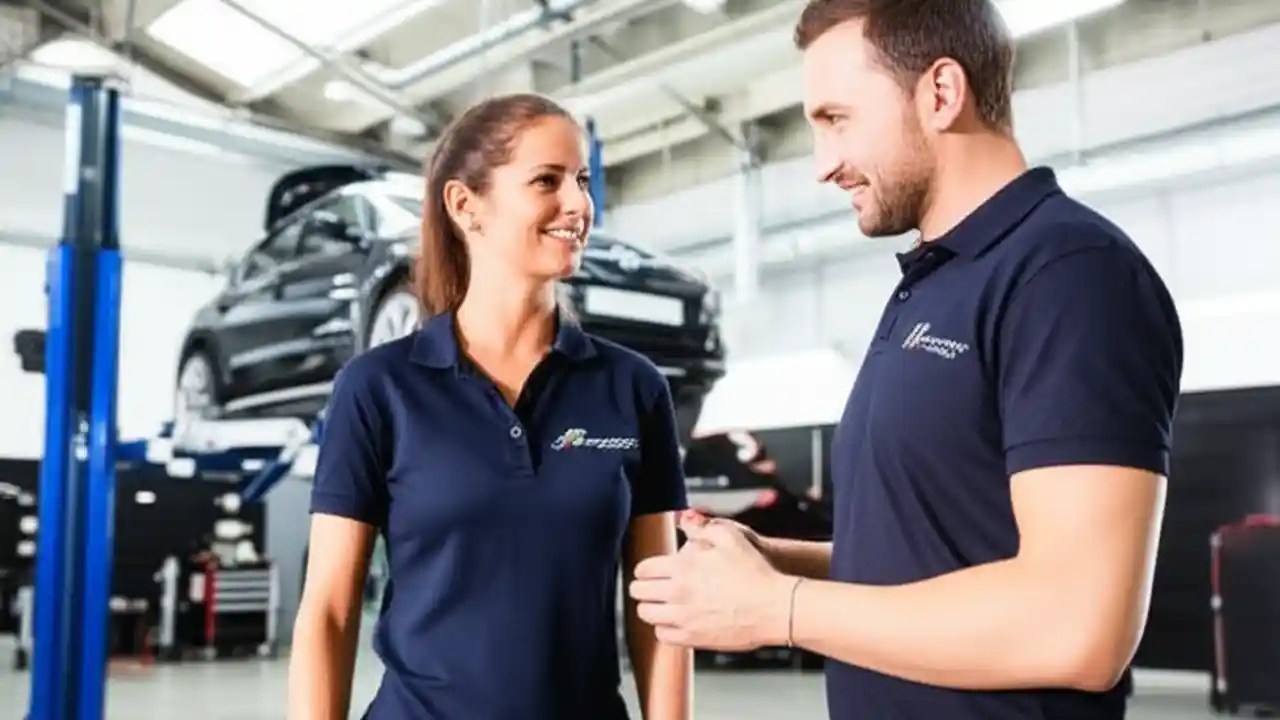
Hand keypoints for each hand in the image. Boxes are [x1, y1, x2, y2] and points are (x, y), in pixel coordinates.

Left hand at [630, 513, 794, 650]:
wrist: (774, 607)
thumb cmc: (755, 573)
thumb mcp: (730, 537)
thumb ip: (701, 527)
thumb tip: (683, 522)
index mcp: (682, 568)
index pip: (643, 569)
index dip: (645, 568)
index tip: (650, 570)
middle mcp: (677, 593)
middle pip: (639, 592)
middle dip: (643, 587)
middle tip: (651, 586)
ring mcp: (683, 618)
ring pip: (646, 615)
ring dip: (650, 607)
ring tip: (660, 604)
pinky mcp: (692, 639)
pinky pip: (662, 635)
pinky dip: (663, 628)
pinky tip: (673, 621)